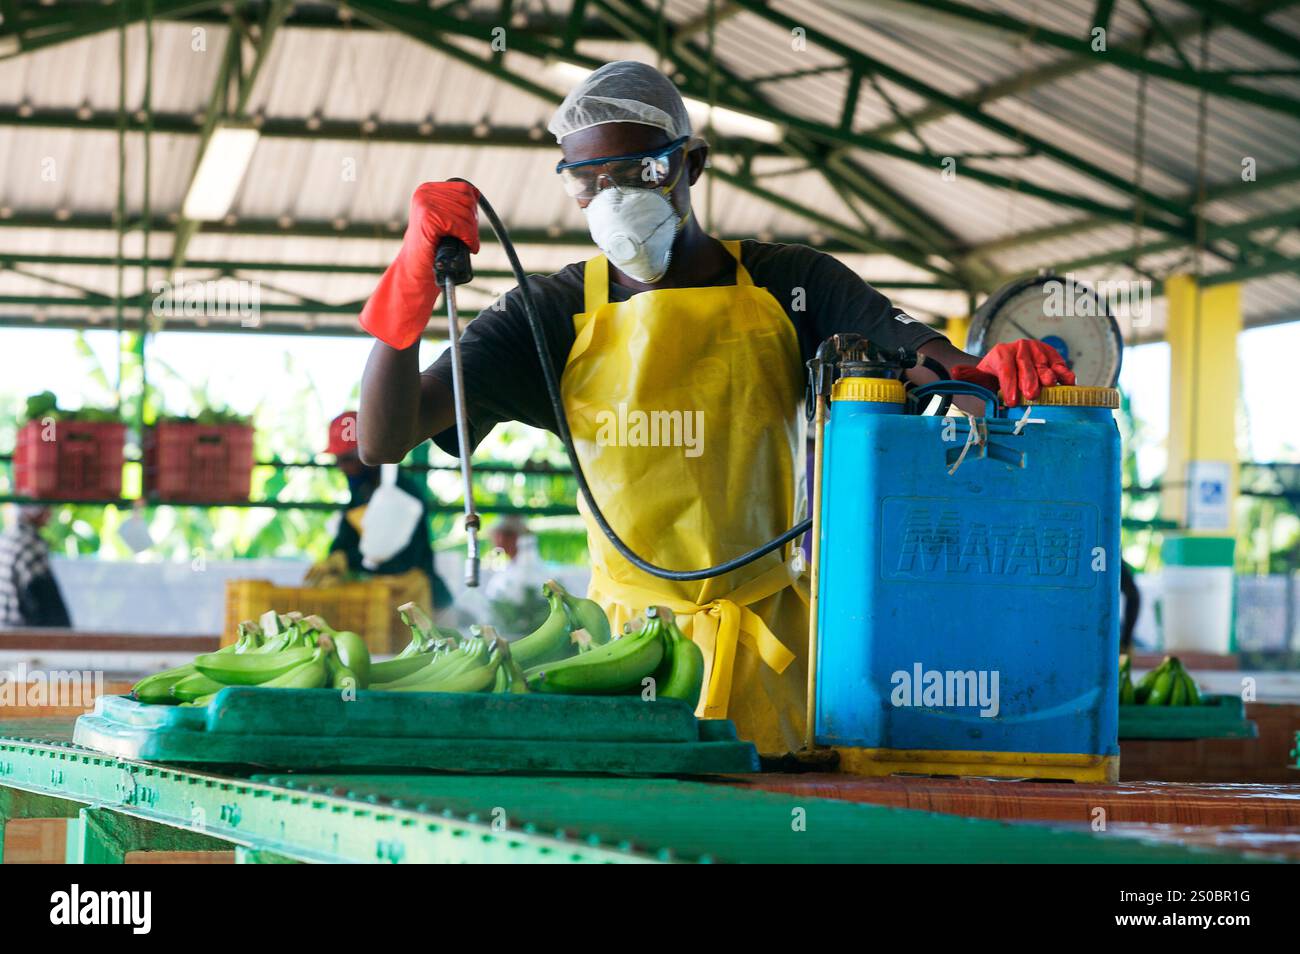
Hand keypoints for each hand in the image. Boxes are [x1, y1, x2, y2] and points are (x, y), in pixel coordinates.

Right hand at [359, 181, 480, 349]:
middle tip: (469, 240)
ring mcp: (424, 204)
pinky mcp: (427, 218)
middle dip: (473, 223)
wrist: (415, 272)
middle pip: (467, 201)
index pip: (465, 190)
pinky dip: (468, 237)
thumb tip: (476, 194)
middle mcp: (424, 193)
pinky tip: (467, 247)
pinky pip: (459, 224)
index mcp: (428, 190)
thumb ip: (456, 205)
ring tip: (467, 244)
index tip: (469, 227)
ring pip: (465, 213)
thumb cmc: (433, 250)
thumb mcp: (445, 221)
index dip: (473, 209)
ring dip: (471, 233)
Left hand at [952, 339, 1074, 404]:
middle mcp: (1019, 348)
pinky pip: (1059, 363)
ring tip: (1050, 386)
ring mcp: (1036, 350)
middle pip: (1025, 366)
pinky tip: (1068, 382)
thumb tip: (954, 373)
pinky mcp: (1051, 354)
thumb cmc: (993, 376)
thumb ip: (969, 376)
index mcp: (1000, 353)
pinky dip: (1064, 372)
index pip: (1005, 369)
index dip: (1009, 385)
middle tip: (1031, 396)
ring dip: (1048, 375)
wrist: (1008, 364)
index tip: (1011, 401)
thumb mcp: (979, 377)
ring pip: (1043, 364)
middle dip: (1028, 381)